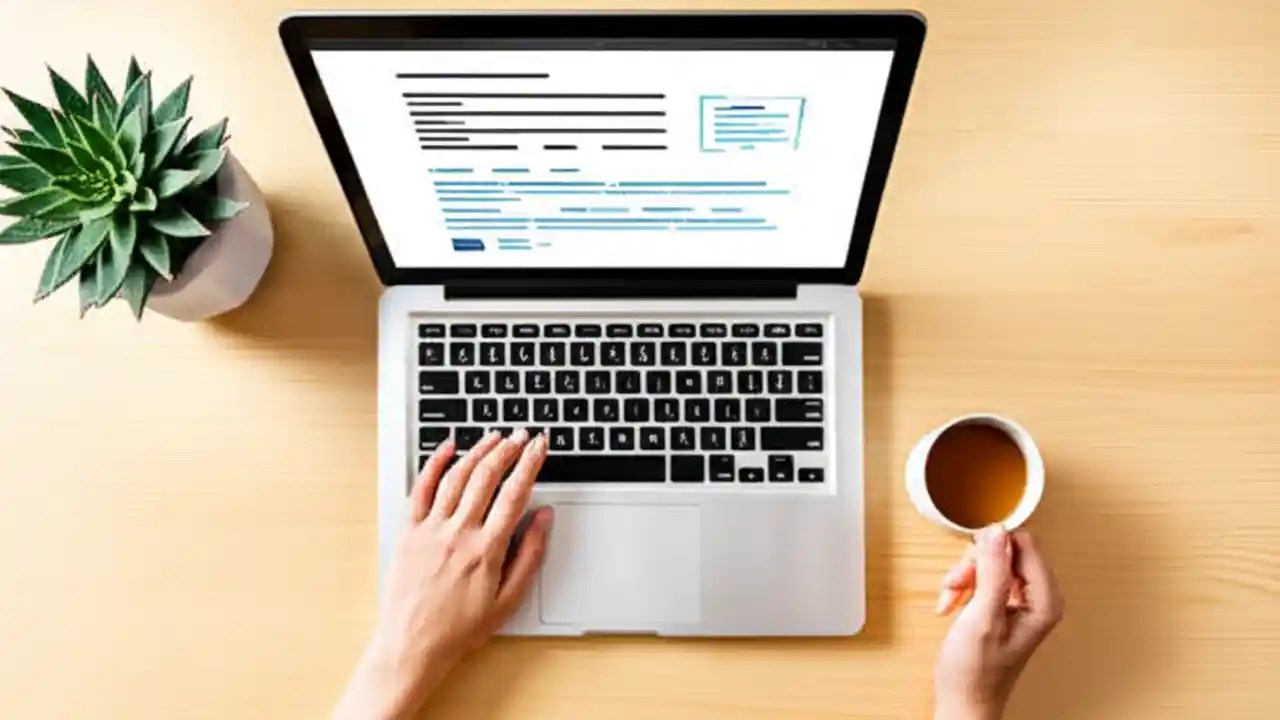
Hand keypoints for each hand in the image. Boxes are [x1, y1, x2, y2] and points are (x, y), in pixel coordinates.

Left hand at [334, 430, 552, 719]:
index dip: (531, 464)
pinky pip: (422, 488)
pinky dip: (435, 463)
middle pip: (487, 477)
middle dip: (508, 450)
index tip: (540, 447)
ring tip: (494, 438)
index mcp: (487, 549)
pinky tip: (448, 448)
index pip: (515, 494)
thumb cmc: (459, 628)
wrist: (412, 644)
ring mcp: (431, 529)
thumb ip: (530, 554)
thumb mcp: (508, 599)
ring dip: (478, 451)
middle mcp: (458, 533)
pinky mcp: (410, 531)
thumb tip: (544, 518)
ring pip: (457, 476)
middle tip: (522, 436)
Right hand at [933, 525, 1063, 719]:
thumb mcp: (981, 617)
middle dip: (975, 563)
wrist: (964, 699)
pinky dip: (964, 585)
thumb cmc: (976, 673)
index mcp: (1045, 601)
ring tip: (952, 597)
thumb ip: (993, 572)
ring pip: (992, 561)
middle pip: (1007, 550)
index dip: (993, 547)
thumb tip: (997, 533)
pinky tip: (953, 603)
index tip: (972, 564)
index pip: (1025, 544)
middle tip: (958, 585)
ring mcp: (1022, 601)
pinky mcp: (1005, 604)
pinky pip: (985, 576)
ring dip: (965, 575)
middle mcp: (1039, 598)